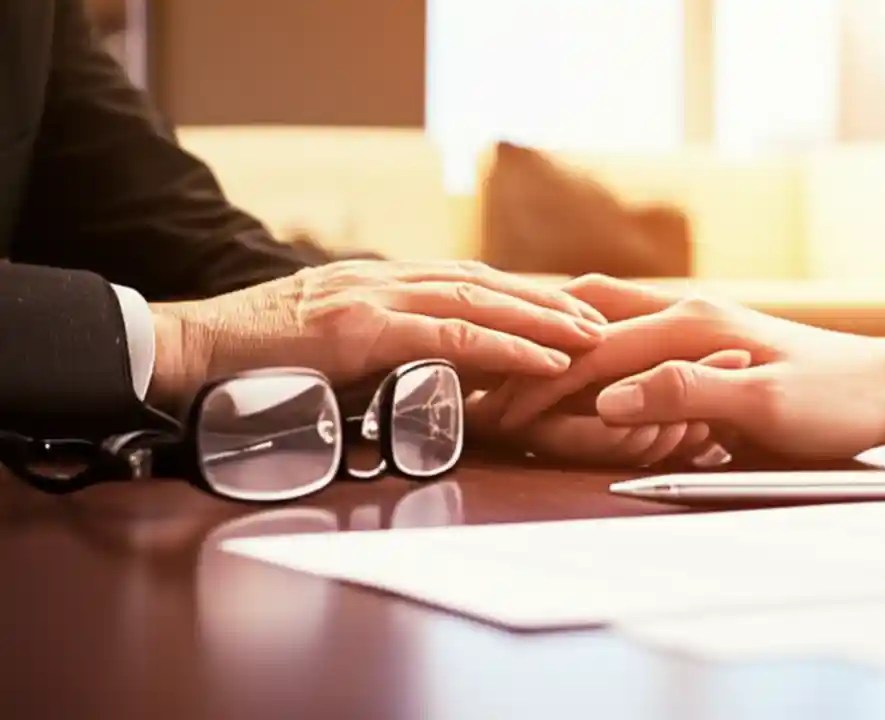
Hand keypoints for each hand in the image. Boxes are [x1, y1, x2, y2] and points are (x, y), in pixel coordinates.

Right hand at [146, 260, 606, 411]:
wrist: (189, 350)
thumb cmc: (257, 360)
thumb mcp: (329, 348)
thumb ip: (378, 352)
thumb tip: (427, 380)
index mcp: (380, 282)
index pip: (469, 281)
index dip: (525, 295)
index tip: (571, 310)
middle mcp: (386, 278)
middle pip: (488, 284)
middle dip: (551, 303)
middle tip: (604, 321)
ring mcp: (376, 298)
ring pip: (481, 303)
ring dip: (544, 321)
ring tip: (593, 339)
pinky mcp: (363, 329)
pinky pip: (452, 337)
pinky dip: (506, 348)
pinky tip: (546, 361)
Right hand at [493, 277, 884, 459]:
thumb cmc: (838, 399)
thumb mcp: (768, 406)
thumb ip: (688, 393)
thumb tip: (611, 398)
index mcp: (693, 325)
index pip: (596, 353)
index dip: (544, 386)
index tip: (499, 413)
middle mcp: (688, 313)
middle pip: (588, 313)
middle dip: (538, 350)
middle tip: (492, 386)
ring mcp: (697, 322)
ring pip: (607, 315)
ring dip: (563, 343)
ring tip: (518, 371)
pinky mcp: (707, 341)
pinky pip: (633, 334)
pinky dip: (595, 347)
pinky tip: (580, 364)